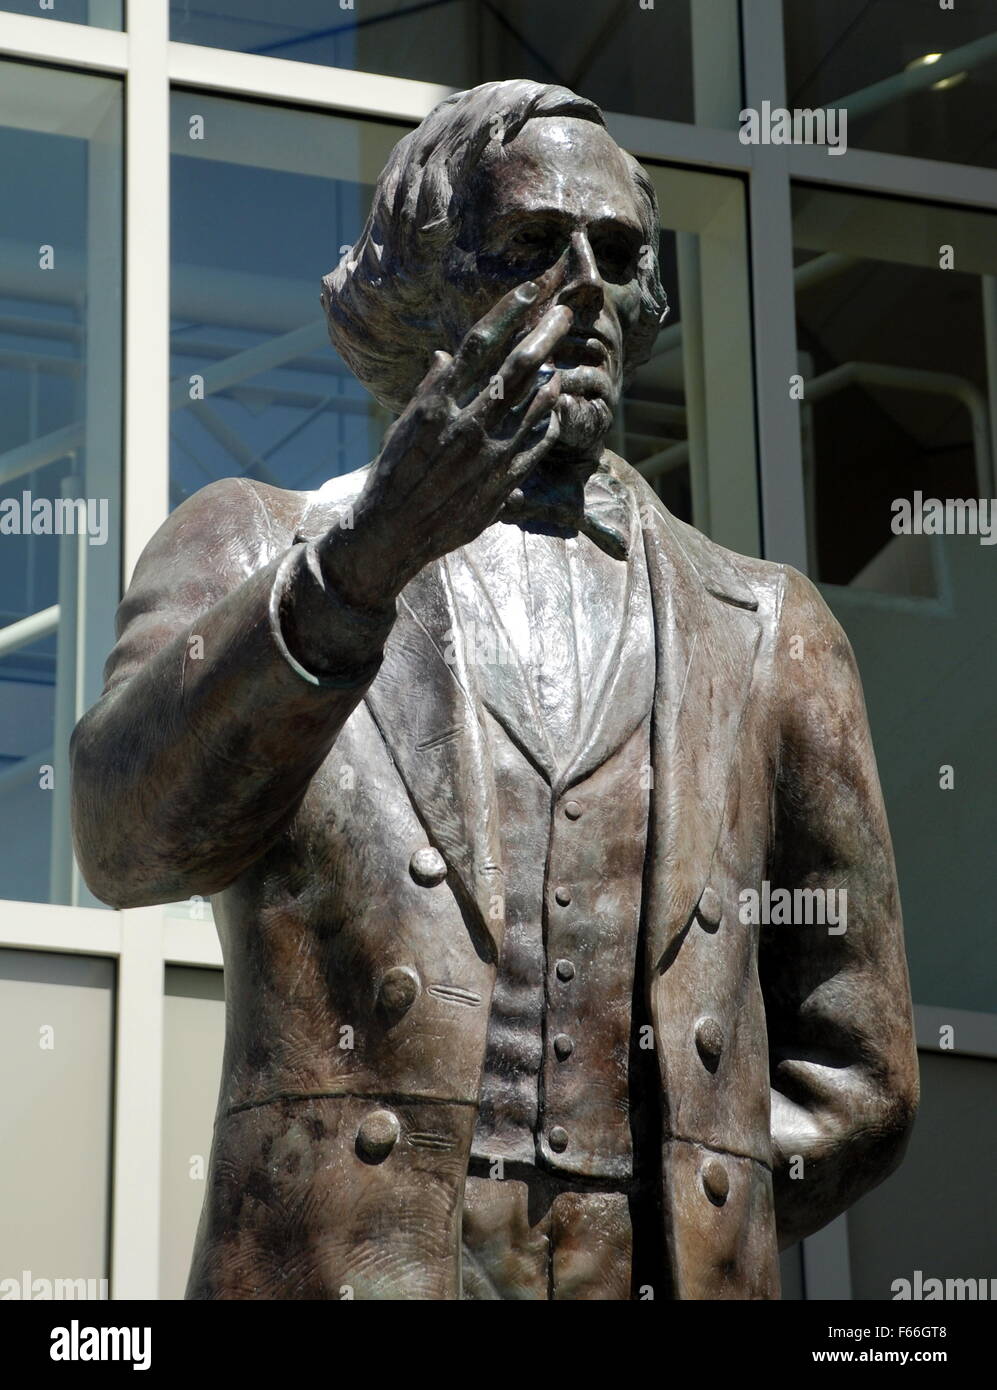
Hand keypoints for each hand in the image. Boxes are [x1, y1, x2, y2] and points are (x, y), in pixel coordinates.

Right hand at [317, 260, 571, 609]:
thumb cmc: (394, 476)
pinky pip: (538, 442)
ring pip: (535, 403)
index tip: (531, 289)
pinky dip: (547, 421)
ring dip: (550, 379)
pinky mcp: (504, 481)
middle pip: (517, 367)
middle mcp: (466, 423)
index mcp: (437, 402)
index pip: (479, 344)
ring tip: (559, 364)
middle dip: (544, 334)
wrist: (394, 532)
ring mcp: (489, 453)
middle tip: (564, 313)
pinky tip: (552, 409)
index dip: (508, 313)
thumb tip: (446, 355)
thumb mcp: (403, 426)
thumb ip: (430, 390)